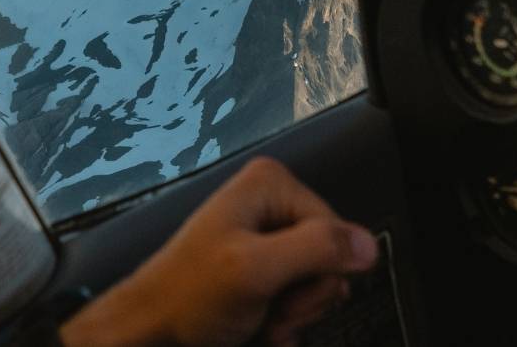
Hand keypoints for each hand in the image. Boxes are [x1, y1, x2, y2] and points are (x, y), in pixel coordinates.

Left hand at [59, 156, 379, 346]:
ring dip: (294, 313)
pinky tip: (260, 326)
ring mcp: (267, 240)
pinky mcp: (263, 271)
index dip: (318, 270)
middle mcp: (271, 205)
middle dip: (303, 296)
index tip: (284, 288)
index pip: (338, 230)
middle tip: (267, 305)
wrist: (149, 332)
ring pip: (317, 284)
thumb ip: (315, 250)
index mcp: (271, 185)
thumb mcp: (255, 269)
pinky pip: (298, 298)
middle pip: (329, 258)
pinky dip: (284, 321)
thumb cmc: (184, 297)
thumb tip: (367, 244)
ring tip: (258, 316)